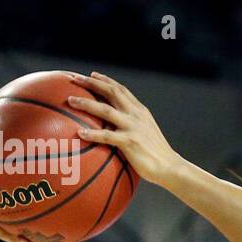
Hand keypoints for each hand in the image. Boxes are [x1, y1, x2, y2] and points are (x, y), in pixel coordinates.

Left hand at [66, 71, 180, 183]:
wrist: (170, 167)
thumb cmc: (156, 154)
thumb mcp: (146, 133)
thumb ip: (132, 126)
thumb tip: (113, 128)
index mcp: (140, 111)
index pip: (121, 89)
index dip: (105, 80)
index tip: (91, 74)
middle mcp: (136, 114)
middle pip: (111, 92)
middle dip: (91, 83)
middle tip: (74, 79)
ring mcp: (133, 127)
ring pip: (105, 110)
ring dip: (86, 103)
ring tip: (70, 100)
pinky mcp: (130, 142)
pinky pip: (107, 136)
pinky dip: (93, 134)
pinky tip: (79, 133)